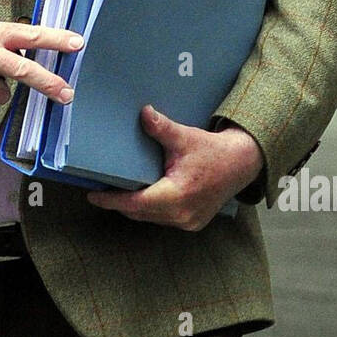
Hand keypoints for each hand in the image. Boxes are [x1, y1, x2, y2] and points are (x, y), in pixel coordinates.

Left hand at [86, 106, 263, 230]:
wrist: (242, 164)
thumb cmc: (214, 152)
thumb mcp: (186, 137)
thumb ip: (162, 128)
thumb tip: (143, 113)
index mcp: (177, 196)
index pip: (135, 203)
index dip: (111, 200)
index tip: (93, 196)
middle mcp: (182, 215)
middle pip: (140, 212)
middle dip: (120, 203)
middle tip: (101, 189)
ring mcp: (188, 222)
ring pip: (151, 217)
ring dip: (136, 206)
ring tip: (118, 191)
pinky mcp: (193, 222)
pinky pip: (163, 218)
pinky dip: (151, 209)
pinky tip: (143, 195)